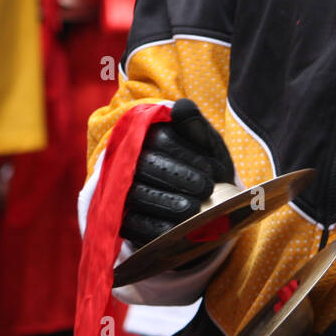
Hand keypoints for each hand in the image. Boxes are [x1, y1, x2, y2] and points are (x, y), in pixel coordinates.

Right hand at [120, 99, 234, 246]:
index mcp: (149, 136)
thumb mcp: (206, 144)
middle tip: (206, 189)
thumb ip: (196, 126)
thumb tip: (182, 107)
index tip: (212, 169)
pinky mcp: (123, 220)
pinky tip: (178, 228)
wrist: (206, 202)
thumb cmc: (204, 166)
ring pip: (137, 194)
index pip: (160, 140)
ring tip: (195, 209)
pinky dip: (155, 226)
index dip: (186, 154)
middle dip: (178, 177)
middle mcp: (130, 161)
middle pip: (146, 165)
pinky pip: (133, 224)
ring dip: (167, 202)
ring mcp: (123, 191)